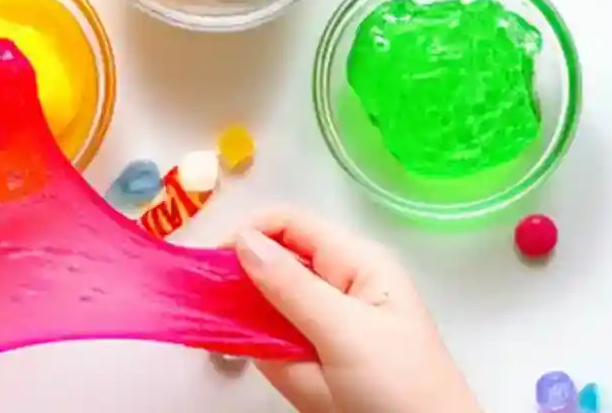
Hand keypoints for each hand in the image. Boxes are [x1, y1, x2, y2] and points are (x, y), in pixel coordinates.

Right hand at [233, 210, 480, 412]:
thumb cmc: (401, 387)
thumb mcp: (345, 332)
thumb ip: (290, 287)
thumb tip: (242, 240)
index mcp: (355, 262)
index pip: (289, 224)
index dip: (247, 233)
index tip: (209, 264)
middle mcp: (336, 285)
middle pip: (271, 265)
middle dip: (243, 287)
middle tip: (213, 309)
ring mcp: (323, 324)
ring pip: (264, 308)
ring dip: (252, 327)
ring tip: (251, 346)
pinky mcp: (313, 360)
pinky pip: (271, 345)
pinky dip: (261, 354)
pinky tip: (263, 365)